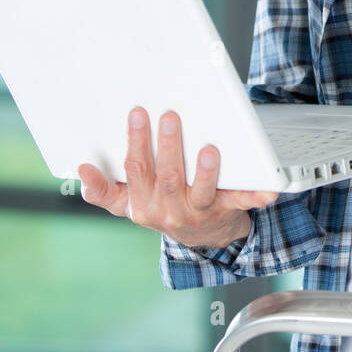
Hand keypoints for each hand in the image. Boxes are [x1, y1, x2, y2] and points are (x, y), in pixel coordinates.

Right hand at [77, 106, 280, 249]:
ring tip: (208, 149)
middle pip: (167, 177)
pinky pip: (240, 201)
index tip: (137, 114)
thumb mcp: (126, 204)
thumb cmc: (160, 207)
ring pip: (201, 191)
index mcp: (142, 203)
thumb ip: (102, 190)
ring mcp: (198, 211)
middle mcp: (168, 210)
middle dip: (167, 146)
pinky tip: (269, 189)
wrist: (199, 237)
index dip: (135, 142)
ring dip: (205, 171)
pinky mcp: (226, 211)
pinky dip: (255, 195)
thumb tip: (82, 170)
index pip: (136, 170)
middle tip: (169, 117)